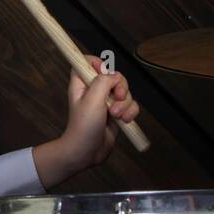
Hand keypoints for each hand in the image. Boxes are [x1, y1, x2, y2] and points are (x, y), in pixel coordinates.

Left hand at [59, 54, 139, 169]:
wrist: (87, 152)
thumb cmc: (83, 127)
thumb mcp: (92, 99)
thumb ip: (103, 81)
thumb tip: (114, 75)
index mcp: (82, 84)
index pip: (86, 62)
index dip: (96, 62)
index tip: (104, 69)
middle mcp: (94, 91)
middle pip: (114, 76)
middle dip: (120, 87)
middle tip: (115, 98)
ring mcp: (106, 102)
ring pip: (125, 92)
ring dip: (125, 104)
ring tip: (115, 116)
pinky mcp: (117, 113)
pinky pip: (131, 105)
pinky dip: (131, 112)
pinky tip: (124, 121)